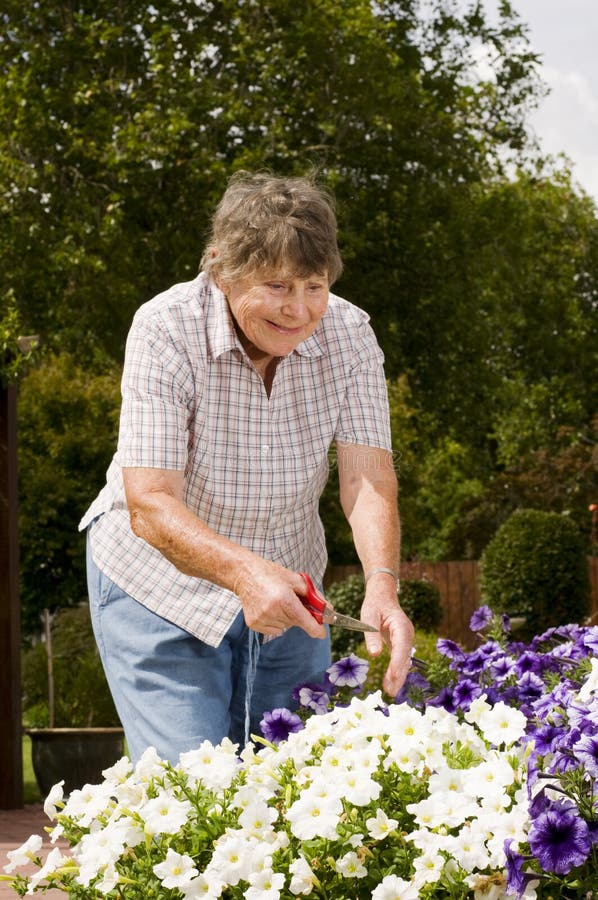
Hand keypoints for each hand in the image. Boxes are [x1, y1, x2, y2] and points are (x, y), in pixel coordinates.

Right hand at [233, 560, 325, 638]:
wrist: (245, 574)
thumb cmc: (271, 574)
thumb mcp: (296, 579)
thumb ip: (313, 595)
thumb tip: (328, 609)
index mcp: (285, 599)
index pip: (306, 622)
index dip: (317, 629)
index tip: (321, 632)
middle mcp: (273, 611)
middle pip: (297, 623)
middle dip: (299, 614)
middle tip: (291, 601)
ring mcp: (262, 619)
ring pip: (285, 626)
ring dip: (286, 617)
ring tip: (276, 602)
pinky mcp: (254, 624)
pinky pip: (274, 629)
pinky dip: (276, 621)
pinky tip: (269, 608)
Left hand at [361, 580, 413, 695]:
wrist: (383, 596)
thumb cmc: (375, 604)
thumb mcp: (369, 615)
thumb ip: (371, 634)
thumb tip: (374, 655)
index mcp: (401, 625)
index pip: (401, 646)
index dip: (397, 662)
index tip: (393, 676)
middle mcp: (407, 634)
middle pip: (405, 657)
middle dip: (399, 675)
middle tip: (390, 691)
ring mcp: (406, 639)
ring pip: (404, 661)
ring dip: (398, 676)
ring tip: (390, 691)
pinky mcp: (401, 644)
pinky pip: (401, 659)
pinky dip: (396, 671)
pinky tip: (391, 682)